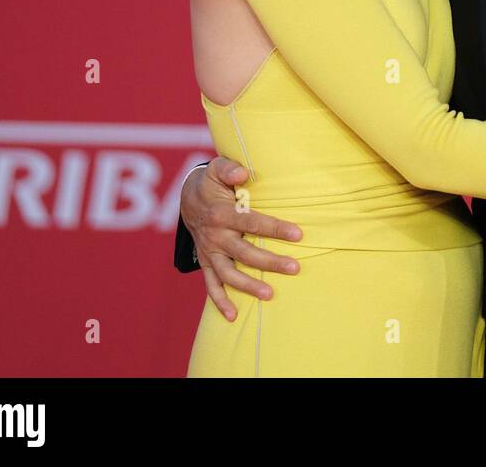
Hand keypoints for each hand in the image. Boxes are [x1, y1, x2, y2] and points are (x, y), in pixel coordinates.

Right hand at [181, 157, 303, 321]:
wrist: (187, 197)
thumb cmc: (211, 182)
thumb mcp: (217, 169)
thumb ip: (229, 169)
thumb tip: (243, 173)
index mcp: (222, 213)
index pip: (252, 222)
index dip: (275, 228)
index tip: (298, 234)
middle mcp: (215, 236)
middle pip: (244, 252)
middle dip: (270, 262)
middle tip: (295, 268)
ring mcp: (210, 251)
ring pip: (229, 273)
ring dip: (248, 285)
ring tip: (270, 294)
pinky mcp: (206, 261)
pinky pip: (211, 285)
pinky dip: (219, 301)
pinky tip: (232, 317)